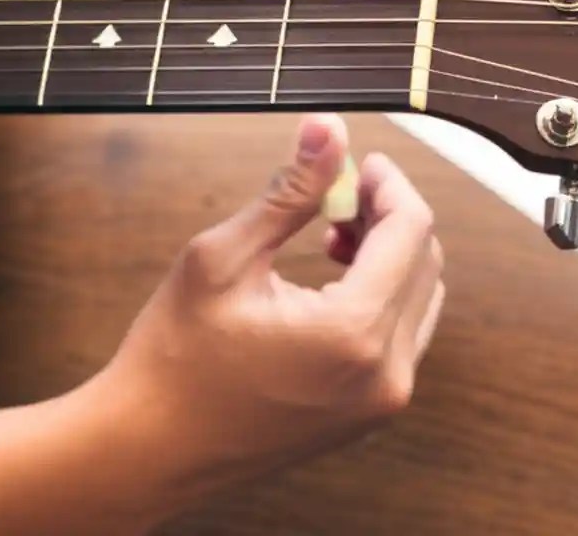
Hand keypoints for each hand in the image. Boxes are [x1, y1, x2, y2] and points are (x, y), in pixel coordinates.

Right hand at [84, 113, 444, 510]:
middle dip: (387, 215)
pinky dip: (382, 294)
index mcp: (353, 333)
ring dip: (389, 254)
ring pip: (421, 296)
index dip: (389, 183)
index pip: (411, 230)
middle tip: (337, 193)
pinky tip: (332, 280)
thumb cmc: (175, 355)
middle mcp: (385, 373)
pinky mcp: (373, 411)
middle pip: (425, 260)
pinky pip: (404, 333)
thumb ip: (290, 191)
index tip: (357, 162)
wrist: (152, 450)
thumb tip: (330, 129)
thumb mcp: (223, 257)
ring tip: (329, 235)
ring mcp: (384, 399)